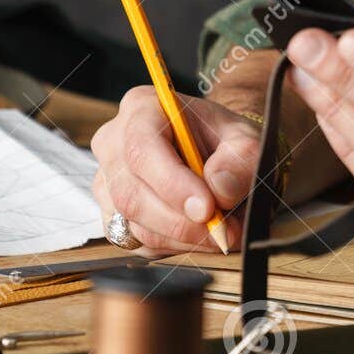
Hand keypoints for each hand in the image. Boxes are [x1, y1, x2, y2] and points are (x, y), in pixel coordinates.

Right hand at [89, 87, 261, 253]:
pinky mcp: (112, 214)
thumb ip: (241, 159)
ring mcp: (107, 181)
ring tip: (222, 230)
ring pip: (134, 223)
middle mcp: (113, 143)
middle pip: (132, 193)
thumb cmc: (227, 141)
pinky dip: (175, 245)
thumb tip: (220, 189)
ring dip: (183, 236)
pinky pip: (137, 242)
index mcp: (141, 108)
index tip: (207, 209)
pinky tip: (201, 234)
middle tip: (224, 231)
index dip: (172, 184)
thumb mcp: (247, 140)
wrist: (219, 153)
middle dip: (181, 221)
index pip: (143, 149)